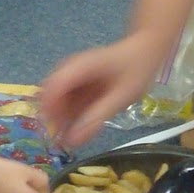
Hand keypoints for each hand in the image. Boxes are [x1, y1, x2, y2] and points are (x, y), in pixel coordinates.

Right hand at [40, 31, 166, 149]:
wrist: (145, 51)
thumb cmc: (136, 70)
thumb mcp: (121, 97)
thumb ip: (97, 118)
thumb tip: (72, 141)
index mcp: (79, 67)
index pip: (52, 88)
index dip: (50, 113)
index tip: (58, 133)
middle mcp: (69, 69)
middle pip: (48, 96)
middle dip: (55, 118)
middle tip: (69, 138)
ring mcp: (71, 75)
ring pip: (55, 101)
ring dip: (64, 118)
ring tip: (81, 132)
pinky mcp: (76, 83)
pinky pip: (65, 101)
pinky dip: (71, 114)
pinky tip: (85, 122)